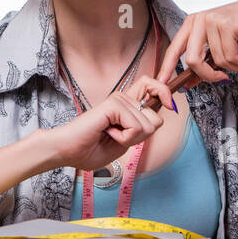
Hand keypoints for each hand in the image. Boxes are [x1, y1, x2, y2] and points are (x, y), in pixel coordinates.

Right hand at [49, 75, 171, 170]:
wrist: (68, 151)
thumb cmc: (90, 149)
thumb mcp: (125, 142)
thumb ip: (140, 130)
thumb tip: (157, 118)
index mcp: (126, 106)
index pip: (152, 86)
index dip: (165, 93)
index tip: (169, 105)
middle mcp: (124, 98)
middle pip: (157, 116)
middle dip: (144, 135)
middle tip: (121, 137)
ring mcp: (119, 99)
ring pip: (148, 124)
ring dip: (131, 139)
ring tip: (109, 135)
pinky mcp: (113, 104)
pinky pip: (136, 125)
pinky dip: (125, 137)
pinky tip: (107, 133)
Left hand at [157, 0, 237, 86]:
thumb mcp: (221, 49)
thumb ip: (206, 63)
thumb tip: (188, 83)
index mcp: (192, 24)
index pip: (174, 48)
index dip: (166, 68)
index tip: (161, 83)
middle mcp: (199, 19)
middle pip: (192, 61)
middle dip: (208, 76)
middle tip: (224, 78)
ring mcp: (211, 19)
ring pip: (216, 61)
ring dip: (236, 68)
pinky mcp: (226, 23)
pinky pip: (230, 57)